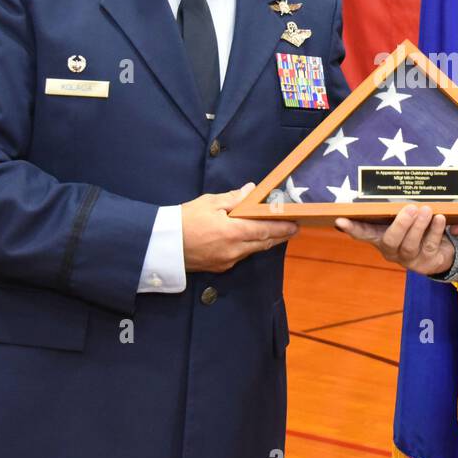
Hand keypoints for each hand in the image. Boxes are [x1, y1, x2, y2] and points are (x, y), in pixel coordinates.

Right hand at [181, 184, 297, 272]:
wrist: (162, 244)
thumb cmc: (184, 220)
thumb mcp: (210, 203)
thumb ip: (234, 198)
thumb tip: (252, 190)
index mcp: (232, 232)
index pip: (265, 230)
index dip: (282, 228)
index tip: (296, 224)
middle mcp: (233, 250)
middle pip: (263, 243)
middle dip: (279, 236)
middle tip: (293, 229)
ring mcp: (226, 261)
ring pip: (252, 251)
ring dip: (264, 242)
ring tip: (275, 233)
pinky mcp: (218, 268)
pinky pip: (240, 257)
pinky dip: (248, 248)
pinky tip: (251, 241)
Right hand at [335, 204, 456, 273]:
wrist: (439, 252)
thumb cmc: (417, 228)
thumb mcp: (406, 217)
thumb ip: (399, 207)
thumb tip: (397, 184)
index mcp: (381, 236)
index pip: (363, 232)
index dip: (352, 227)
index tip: (340, 220)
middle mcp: (391, 249)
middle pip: (390, 240)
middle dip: (400, 224)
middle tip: (411, 208)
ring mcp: (408, 258)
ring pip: (410, 245)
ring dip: (419, 226)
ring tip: (426, 210)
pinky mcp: (426, 262)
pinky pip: (430, 246)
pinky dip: (435, 231)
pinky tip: (440, 218)